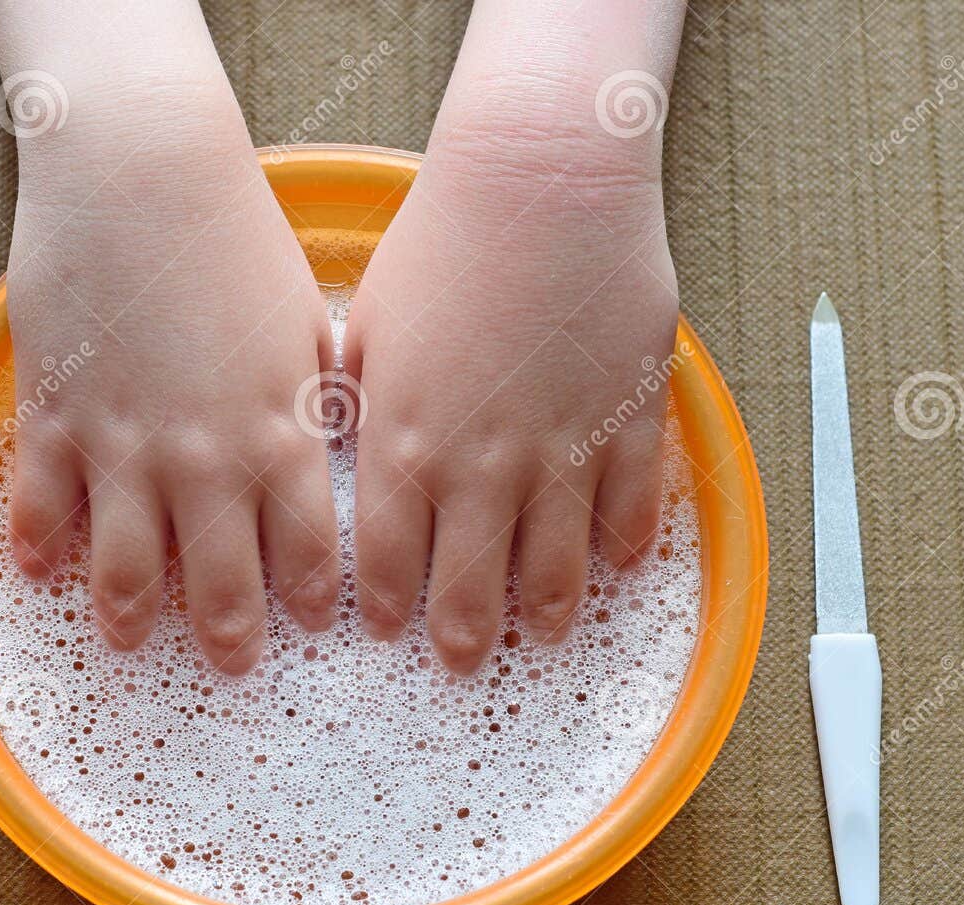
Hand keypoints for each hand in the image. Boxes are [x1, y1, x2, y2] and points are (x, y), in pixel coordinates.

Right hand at [3, 77, 337, 672]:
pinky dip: (38, 549)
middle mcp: (205, 462)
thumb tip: (322, 452)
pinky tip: (40, 572)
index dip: (310, 600)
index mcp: (280, 436)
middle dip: (229, 639)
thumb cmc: (236, 235)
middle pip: (221, 587)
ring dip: (127, 617)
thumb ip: (314, 402)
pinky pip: (41, 510)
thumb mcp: (306, 323)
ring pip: (123, 571)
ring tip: (127, 640)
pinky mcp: (54, 419)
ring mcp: (123, 447)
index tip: (309, 622)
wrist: (141, 172)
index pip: (307, 554)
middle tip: (230, 663)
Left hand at [346, 78, 678, 673]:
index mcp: (404, 447)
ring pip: (556, 569)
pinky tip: (614, 568)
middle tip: (459, 663)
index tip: (386, 629)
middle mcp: (481, 469)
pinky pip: (632, 511)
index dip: (385, 606)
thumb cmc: (439, 245)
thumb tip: (330, 456)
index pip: (387, 561)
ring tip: (537, 636)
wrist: (540, 183)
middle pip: (470, 588)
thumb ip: (351, 409)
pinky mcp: (631, 422)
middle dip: (460, 638)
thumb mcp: (362, 330)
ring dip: (544, 613)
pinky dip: (623, 548)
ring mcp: (563, 452)